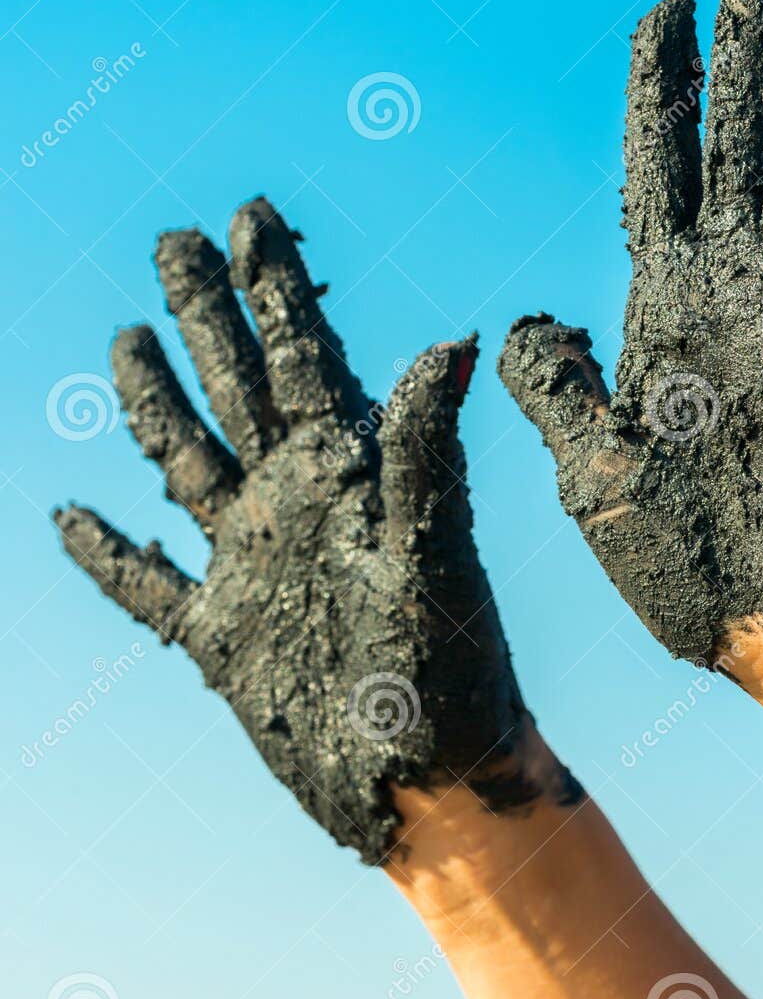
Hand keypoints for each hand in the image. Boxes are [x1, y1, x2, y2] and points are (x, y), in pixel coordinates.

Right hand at [55, 198, 570, 862]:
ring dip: (157, 402)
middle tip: (177, 238)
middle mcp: (293, 508)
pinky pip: (148, 588)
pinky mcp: (222, 639)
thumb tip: (449, 344)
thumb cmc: (453, 678)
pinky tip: (73, 519)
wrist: (431, 785)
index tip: (250, 213)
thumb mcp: (435, 558)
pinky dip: (107, 556)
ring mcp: (252, 569)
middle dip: (207, 314)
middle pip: (236, 389)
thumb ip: (427, 457)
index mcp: (345, 477)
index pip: (300, 359)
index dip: (272, 288)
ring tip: (127, 337)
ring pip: (187, 465)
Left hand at [500, 0, 762, 673]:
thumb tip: (516, 321)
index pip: (658, 165)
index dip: (662, 84)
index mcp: (662, 307)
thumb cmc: (686, 571)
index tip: (665, 6)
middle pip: (746, 130)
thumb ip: (556, 389)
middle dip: (754, 38)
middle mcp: (736, 287)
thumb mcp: (592, 475)